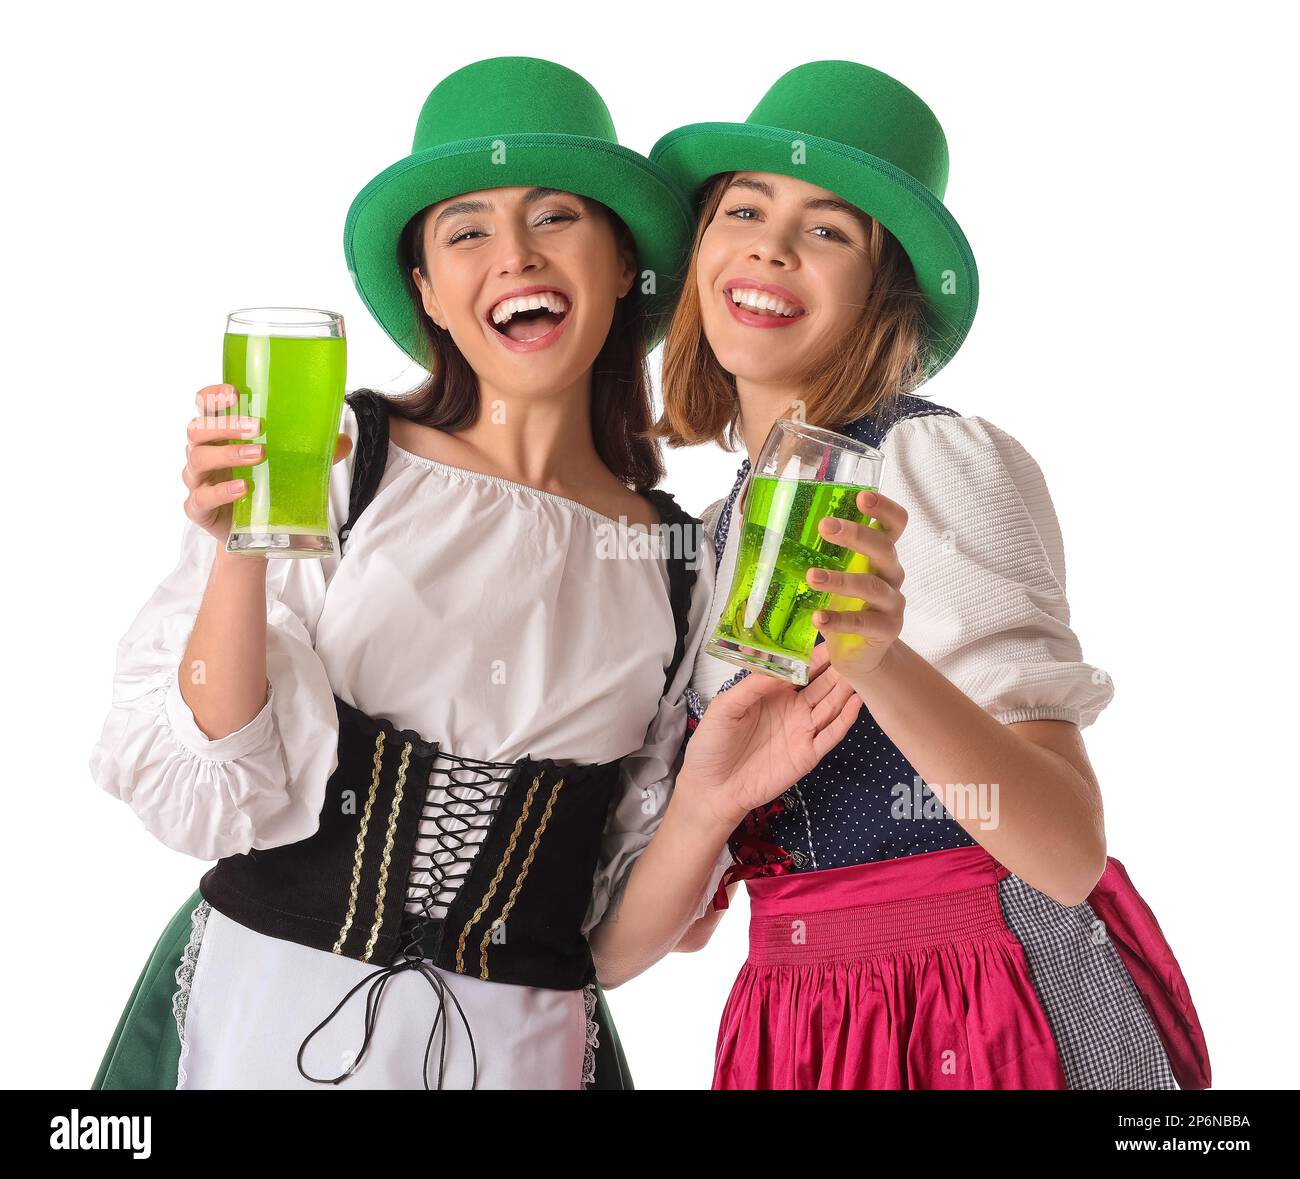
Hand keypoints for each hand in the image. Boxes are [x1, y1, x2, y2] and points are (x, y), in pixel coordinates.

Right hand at [183, 384, 352, 544]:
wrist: (255, 534)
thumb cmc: (265, 488)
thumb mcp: (289, 466)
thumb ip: (314, 452)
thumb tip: (344, 441)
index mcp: (219, 435)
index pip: (203, 406)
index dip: (212, 396)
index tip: (233, 392)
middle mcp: (203, 453)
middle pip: (197, 429)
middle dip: (225, 424)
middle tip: (257, 427)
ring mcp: (198, 481)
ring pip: (198, 459)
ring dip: (228, 454)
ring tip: (258, 454)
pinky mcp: (198, 509)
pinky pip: (201, 498)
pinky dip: (222, 492)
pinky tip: (243, 488)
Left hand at [679, 643, 862, 830]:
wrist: (712, 789)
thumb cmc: (712, 745)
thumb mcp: (725, 707)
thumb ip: (752, 685)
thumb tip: (779, 665)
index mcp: (771, 694)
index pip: (799, 669)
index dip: (815, 654)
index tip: (831, 635)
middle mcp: (792, 709)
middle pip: (822, 685)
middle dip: (838, 667)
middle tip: (855, 647)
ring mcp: (802, 731)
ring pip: (831, 705)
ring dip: (846, 689)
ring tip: (862, 669)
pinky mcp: (808, 755)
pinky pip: (831, 734)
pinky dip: (846, 719)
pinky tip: (857, 702)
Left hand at [808, 489, 908, 681]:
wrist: (861, 652)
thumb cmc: (844, 604)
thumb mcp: (832, 573)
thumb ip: (809, 551)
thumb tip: (754, 523)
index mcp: (880, 554)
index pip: (894, 524)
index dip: (883, 508)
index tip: (861, 497)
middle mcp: (891, 573)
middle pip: (883, 548)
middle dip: (855, 535)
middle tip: (825, 526)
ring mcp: (892, 602)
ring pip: (871, 585)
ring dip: (840, 579)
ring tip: (811, 576)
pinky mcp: (887, 630)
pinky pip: (863, 623)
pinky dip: (839, 620)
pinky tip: (818, 617)